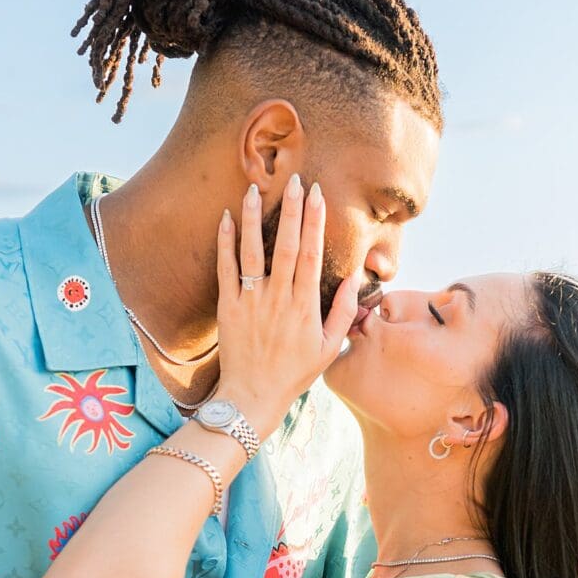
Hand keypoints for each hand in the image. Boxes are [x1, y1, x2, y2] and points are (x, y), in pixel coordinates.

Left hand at [213, 176, 360, 440]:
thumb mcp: (329, 348)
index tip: (317, 195)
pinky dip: (225, 243)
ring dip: (254, 218)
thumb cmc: (294, 374)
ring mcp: (251, 302)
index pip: (311, 255)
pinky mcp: (228, 308)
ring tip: (254, 188)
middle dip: (291, 210)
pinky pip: (226, 270)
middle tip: (294, 179)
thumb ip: (341, 312)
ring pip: (253, 252)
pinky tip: (225, 218)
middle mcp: (279, 299)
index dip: (315, 222)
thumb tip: (352, 279)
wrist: (253, 397)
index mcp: (305, 306)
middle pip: (285, 246)